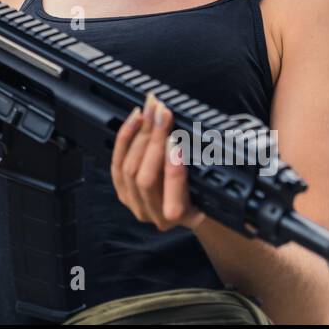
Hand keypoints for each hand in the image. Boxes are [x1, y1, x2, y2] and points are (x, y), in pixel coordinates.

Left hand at [110, 95, 207, 231]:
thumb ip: (200, 165)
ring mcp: (136, 204)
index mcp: (186, 218)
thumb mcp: (210, 179)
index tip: (175, 142)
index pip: (175, 200)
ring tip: (151, 110)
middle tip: (162, 113)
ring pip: (130, 168)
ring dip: (141, 134)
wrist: (189, 201)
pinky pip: (118, 163)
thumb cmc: (204, 188)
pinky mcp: (123, 191)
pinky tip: (136, 120)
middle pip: (147, 178)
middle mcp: (157, 216)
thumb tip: (185, 136)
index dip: (172, 170)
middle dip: (154, 140)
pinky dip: (126, 138)